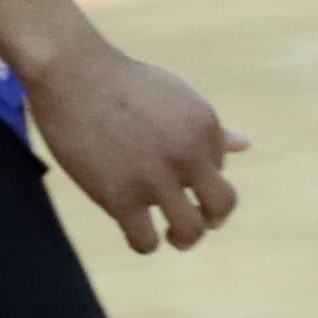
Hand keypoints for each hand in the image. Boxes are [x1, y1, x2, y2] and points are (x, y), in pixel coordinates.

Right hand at [24, 42, 249, 253]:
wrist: (72, 73)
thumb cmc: (124, 83)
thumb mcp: (177, 98)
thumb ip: (211, 128)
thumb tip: (245, 145)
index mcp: (205, 126)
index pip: (219, 166)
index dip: (199, 172)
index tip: (174, 166)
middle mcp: (187, 153)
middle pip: (222, 205)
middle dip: (214, 217)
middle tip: (199, 219)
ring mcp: (155, 178)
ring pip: (191, 230)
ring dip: (185, 239)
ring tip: (172, 235)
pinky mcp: (120, 198)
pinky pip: (145, 242)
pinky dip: (146, 244)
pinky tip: (137, 230)